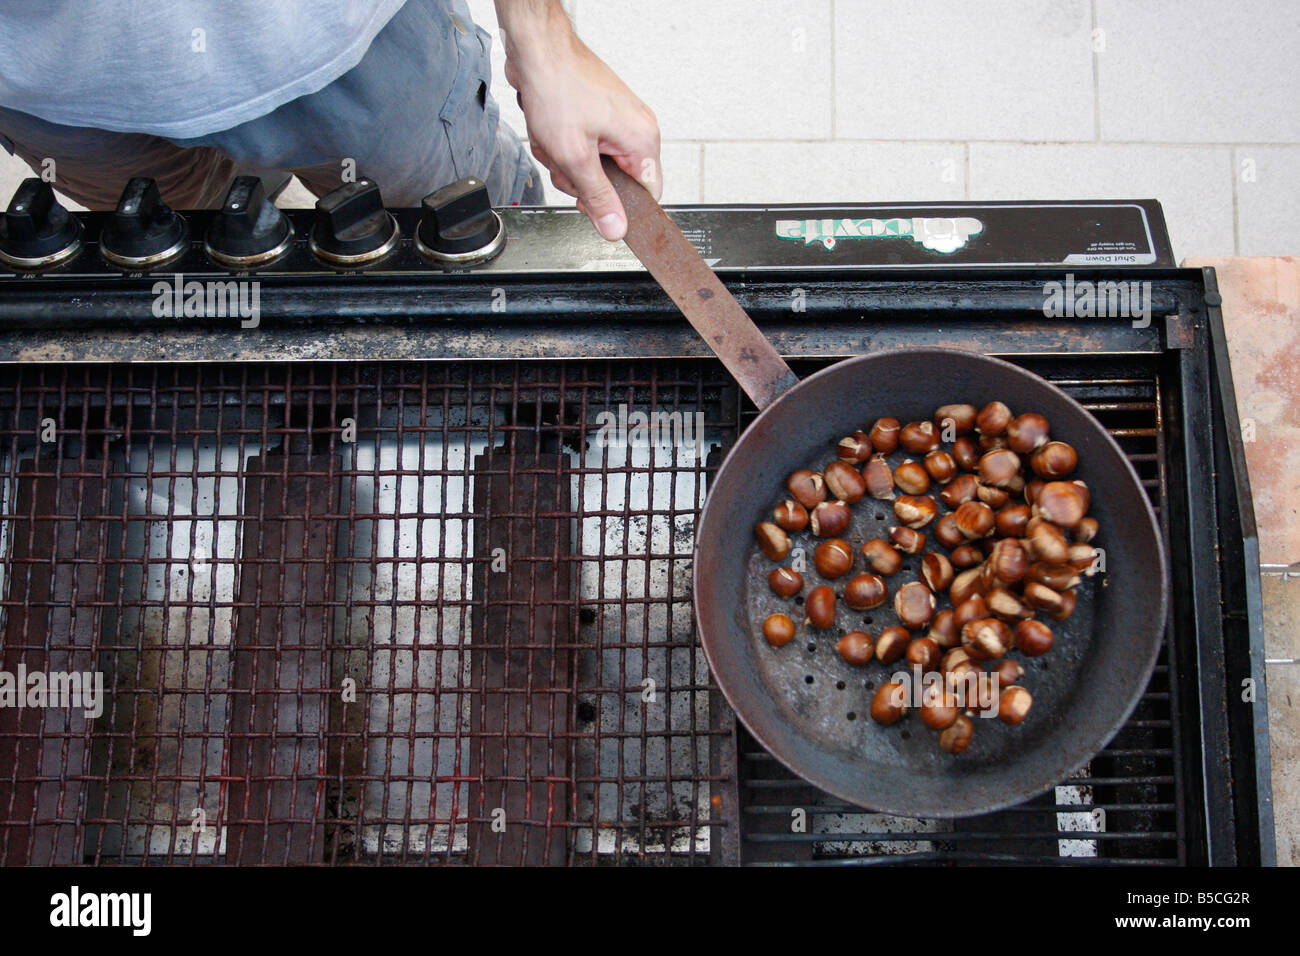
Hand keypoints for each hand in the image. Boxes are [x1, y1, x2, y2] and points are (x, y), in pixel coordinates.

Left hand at [497, 2, 660, 239]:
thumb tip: (615, 228)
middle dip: (582, 179)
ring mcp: (619, 120)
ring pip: (595, 166)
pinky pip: (585, 147)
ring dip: (567, 161)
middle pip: (616, 183)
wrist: (537, 49)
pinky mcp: (600, 115)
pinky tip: (553, 130)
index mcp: (642, 140)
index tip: (596, 208)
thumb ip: (598, 197)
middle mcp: (637, 129)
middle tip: (565, 163)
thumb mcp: (575, 157)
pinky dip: (564, 145)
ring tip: (555, 139)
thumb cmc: (558, 88)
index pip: (648, 196)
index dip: (620, 207)